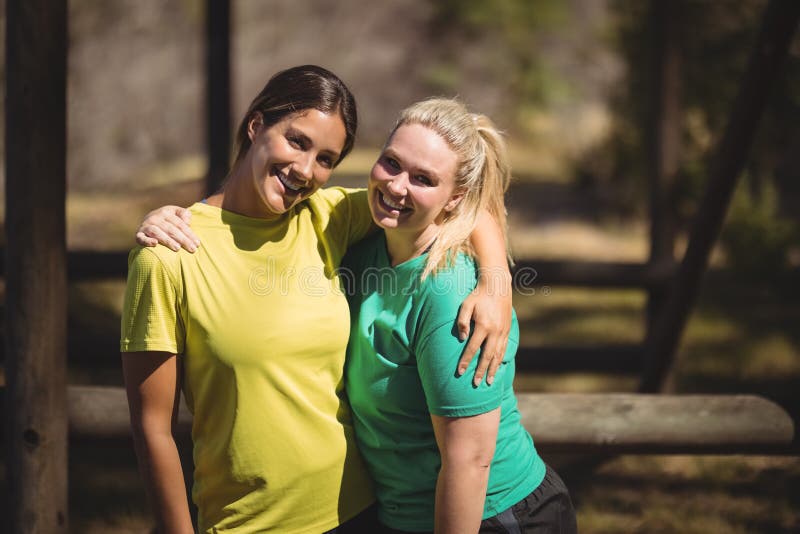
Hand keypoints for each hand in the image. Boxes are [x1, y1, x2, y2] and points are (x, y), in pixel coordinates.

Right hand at [135, 205, 200, 252]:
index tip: (197, 243)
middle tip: (192, 249)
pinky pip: (140, 237)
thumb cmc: (168, 219)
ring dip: (167, 240)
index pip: (180, 224)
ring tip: (177, 248)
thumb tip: (187, 222)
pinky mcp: (138, 234)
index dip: (189, 234)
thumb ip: (184, 214)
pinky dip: (146, 241)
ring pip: (157, 232)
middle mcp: (155, 218)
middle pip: (171, 229)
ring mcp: (146, 225)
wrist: (149, 219)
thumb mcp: (176, 213)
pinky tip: (155, 244)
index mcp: (166, 212)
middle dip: (183, 239)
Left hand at [456, 269, 511, 385]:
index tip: (460, 372)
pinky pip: (504, 349)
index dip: (465, 361)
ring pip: (497, 355)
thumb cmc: (478, 295)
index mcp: (483, 325)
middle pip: (486, 356)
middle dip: (480, 371)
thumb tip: (461, 338)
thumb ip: (462, 321)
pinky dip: (500, 360)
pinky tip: (496, 367)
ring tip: (488, 381)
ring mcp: (503, 332)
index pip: (472, 348)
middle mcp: (495, 331)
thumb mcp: (466, 305)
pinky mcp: (507, 330)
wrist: (497, 286)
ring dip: (492, 369)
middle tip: (475, 384)